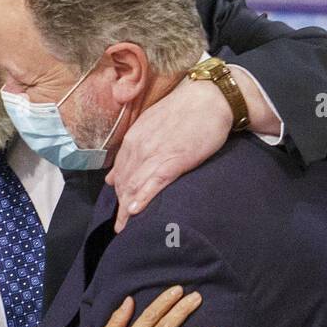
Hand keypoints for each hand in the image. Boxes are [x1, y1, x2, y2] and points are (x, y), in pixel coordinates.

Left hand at [106, 69, 277, 231]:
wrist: (210, 97)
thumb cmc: (186, 110)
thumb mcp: (152, 124)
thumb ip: (135, 147)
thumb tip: (116, 172)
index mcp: (133, 138)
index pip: (119, 172)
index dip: (117, 193)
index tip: (118, 209)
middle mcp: (139, 147)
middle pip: (124, 183)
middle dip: (119, 207)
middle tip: (120, 227)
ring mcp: (155, 154)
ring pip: (134, 186)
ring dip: (126, 210)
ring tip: (124, 229)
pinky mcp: (173, 160)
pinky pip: (153, 183)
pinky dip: (142, 198)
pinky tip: (134, 212)